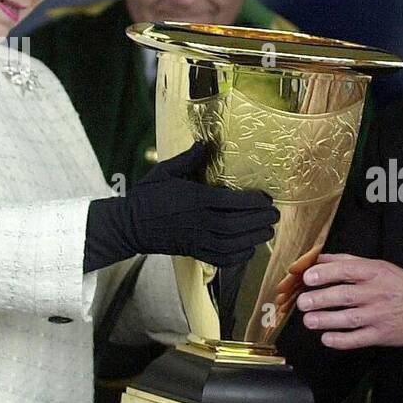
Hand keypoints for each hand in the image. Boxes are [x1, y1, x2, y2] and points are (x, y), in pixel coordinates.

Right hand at [131, 143, 278, 265]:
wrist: (129, 226)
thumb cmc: (147, 196)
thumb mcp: (165, 171)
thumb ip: (189, 158)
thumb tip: (208, 143)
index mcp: (194, 199)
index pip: (231, 202)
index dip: (253, 202)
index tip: (266, 198)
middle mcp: (198, 221)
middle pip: (236, 224)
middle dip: (260, 220)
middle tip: (274, 215)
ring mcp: (196, 240)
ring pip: (232, 243)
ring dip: (253, 238)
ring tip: (267, 231)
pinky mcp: (194, 253)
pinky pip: (221, 259)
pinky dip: (238, 256)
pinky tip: (249, 249)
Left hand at [295, 253, 402, 349]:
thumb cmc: (401, 284)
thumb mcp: (378, 266)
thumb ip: (348, 262)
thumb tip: (320, 259)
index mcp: (374, 273)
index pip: (346, 271)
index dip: (325, 274)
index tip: (308, 278)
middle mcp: (376, 293)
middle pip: (344, 296)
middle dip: (320, 299)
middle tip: (303, 302)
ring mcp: (378, 315)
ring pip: (348, 319)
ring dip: (325, 320)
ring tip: (309, 320)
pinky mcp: (381, 335)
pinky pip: (358, 339)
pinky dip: (341, 340)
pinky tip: (327, 338)